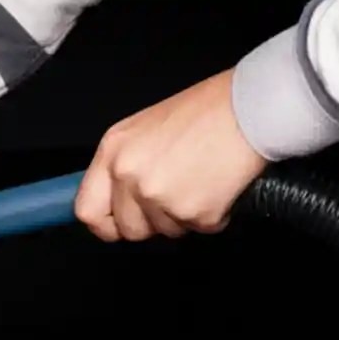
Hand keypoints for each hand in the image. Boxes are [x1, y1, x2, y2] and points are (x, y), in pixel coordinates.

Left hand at [75, 68, 266, 240]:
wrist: (251, 107)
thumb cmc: (206, 111)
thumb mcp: (144, 130)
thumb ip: (124, 165)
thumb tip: (117, 199)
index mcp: (113, 152)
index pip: (87, 210)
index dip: (104, 225)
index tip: (117, 225)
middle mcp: (129, 176)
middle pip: (129, 229)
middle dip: (152, 222)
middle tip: (174, 196)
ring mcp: (160, 197)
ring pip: (166, 231)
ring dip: (184, 216)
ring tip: (201, 180)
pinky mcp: (194, 213)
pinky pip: (200, 229)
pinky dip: (214, 214)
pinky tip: (220, 184)